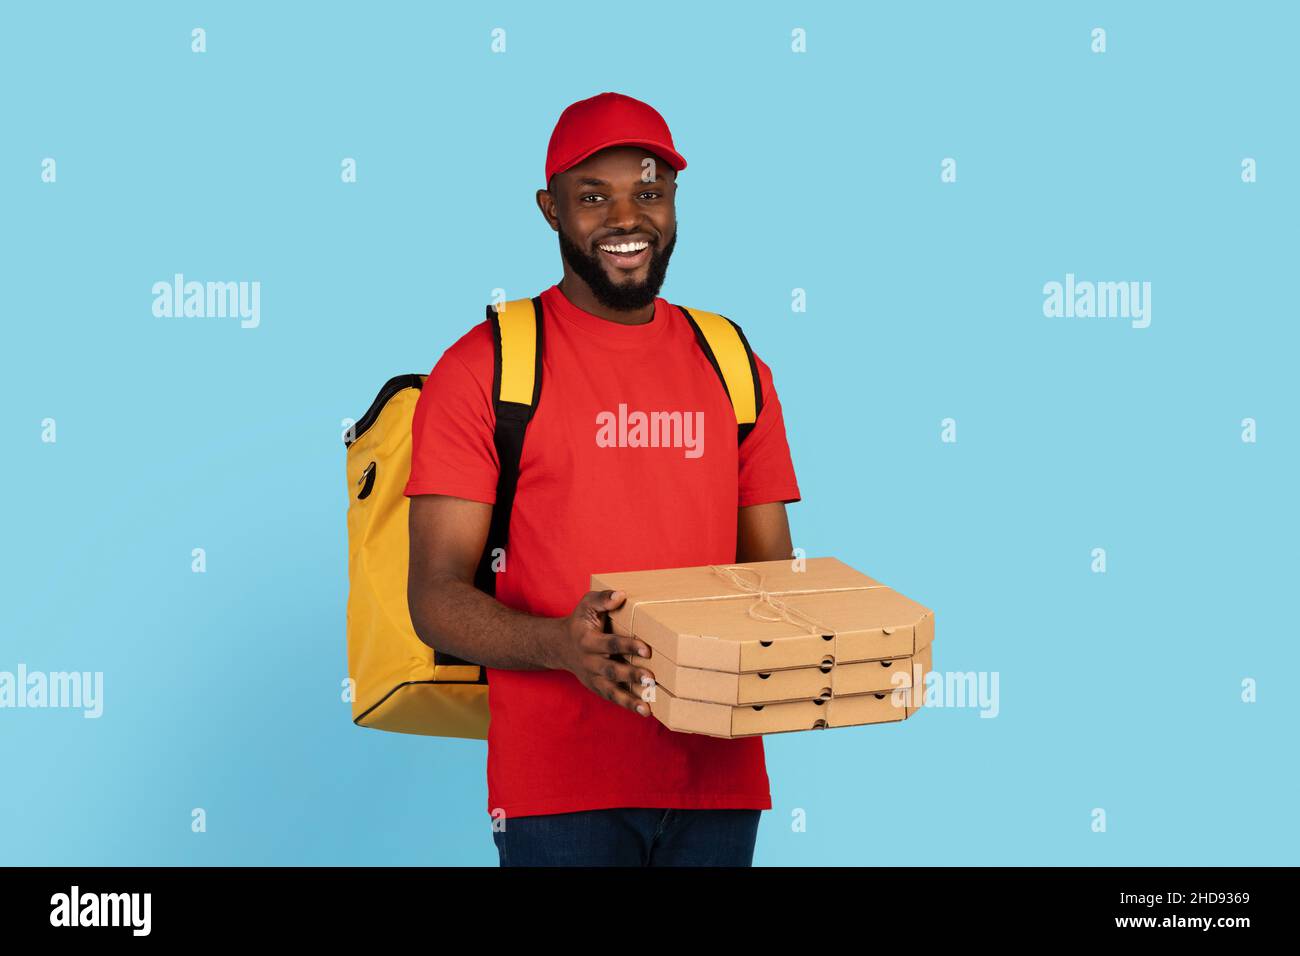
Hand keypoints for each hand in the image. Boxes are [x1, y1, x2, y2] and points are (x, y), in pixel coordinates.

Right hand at [553, 589, 655, 716]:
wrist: (560, 646)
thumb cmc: (580, 622)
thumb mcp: (586, 604)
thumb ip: (602, 599)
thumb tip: (621, 595)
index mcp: (588, 640)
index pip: (610, 644)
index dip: (628, 646)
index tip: (646, 649)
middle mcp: (589, 661)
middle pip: (612, 670)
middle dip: (631, 675)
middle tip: (651, 679)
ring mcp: (592, 677)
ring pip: (611, 690)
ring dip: (629, 700)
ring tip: (646, 708)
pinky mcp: (596, 687)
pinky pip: (612, 698)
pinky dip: (627, 705)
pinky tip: (644, 711)